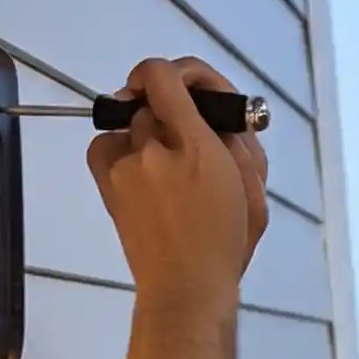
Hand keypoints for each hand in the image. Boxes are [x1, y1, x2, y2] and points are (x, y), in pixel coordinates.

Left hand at [86, 57, 269, 312]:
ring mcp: (122, 167)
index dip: (181, 71)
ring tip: (172, 160)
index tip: (191, 85)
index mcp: (196, 149)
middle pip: (150, 97)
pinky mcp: (105, 183)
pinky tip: (143, 167)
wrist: (185, 287)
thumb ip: (239, 141)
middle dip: (174, 108)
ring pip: (130, 122)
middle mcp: (152, 150)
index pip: (164, 77)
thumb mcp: (253, 188)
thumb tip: (221, 114)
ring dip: (151, 130)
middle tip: (194, 132)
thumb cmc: (227, 243)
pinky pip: (106, 143)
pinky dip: (122, 146)